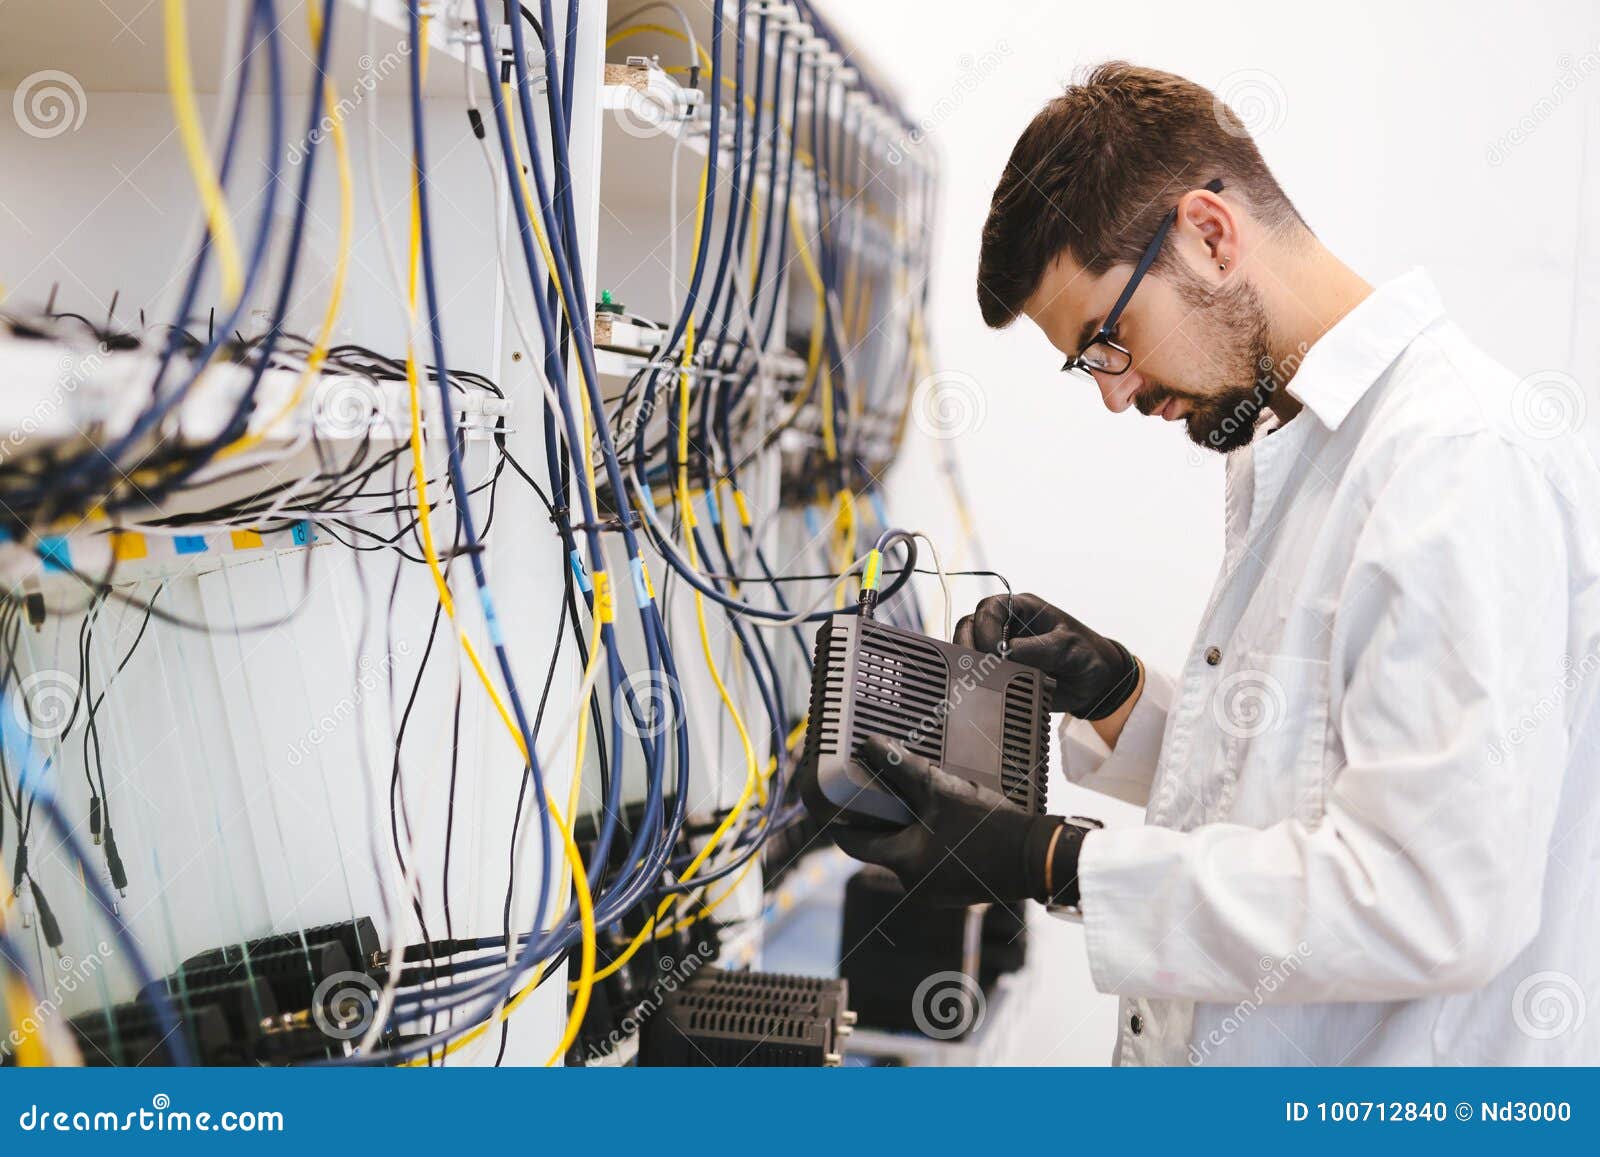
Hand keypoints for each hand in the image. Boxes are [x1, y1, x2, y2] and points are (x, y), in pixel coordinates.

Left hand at [829, 736, 1064, 906]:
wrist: (1036, 856)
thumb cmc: (988, 827)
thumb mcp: (941, 791)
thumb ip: (903, 769)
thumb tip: (872, 746)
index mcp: (905, 863)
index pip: (856, 845)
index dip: (841, 824)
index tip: (832, 809)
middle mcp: (914, 885)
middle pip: (883, 848)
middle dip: (881, 822)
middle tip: (878, 796)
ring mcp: (936, 892)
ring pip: (909, 854)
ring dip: (908, 831)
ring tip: (916, 803)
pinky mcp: (956, 890)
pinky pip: (931, 863)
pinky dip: (929, 843)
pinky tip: (943, 823)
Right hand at [954, 592, 1139, 718]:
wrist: (1095, 683)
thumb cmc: (1085, 655)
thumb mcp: (1068, 648)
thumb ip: (1040, 649)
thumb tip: (1008, 652)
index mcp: (1021, 608)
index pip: (989, 610)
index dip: (986, 630)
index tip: (995, 652)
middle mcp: (1005, 625)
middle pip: (969, 627)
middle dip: (970, 648)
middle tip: (981, 669)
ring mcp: (998, 649)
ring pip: (967, 650)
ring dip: (969, 665)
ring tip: (981, 681)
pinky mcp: (997, 671)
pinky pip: (976, 672)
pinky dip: (974, 681)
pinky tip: (982, 691)